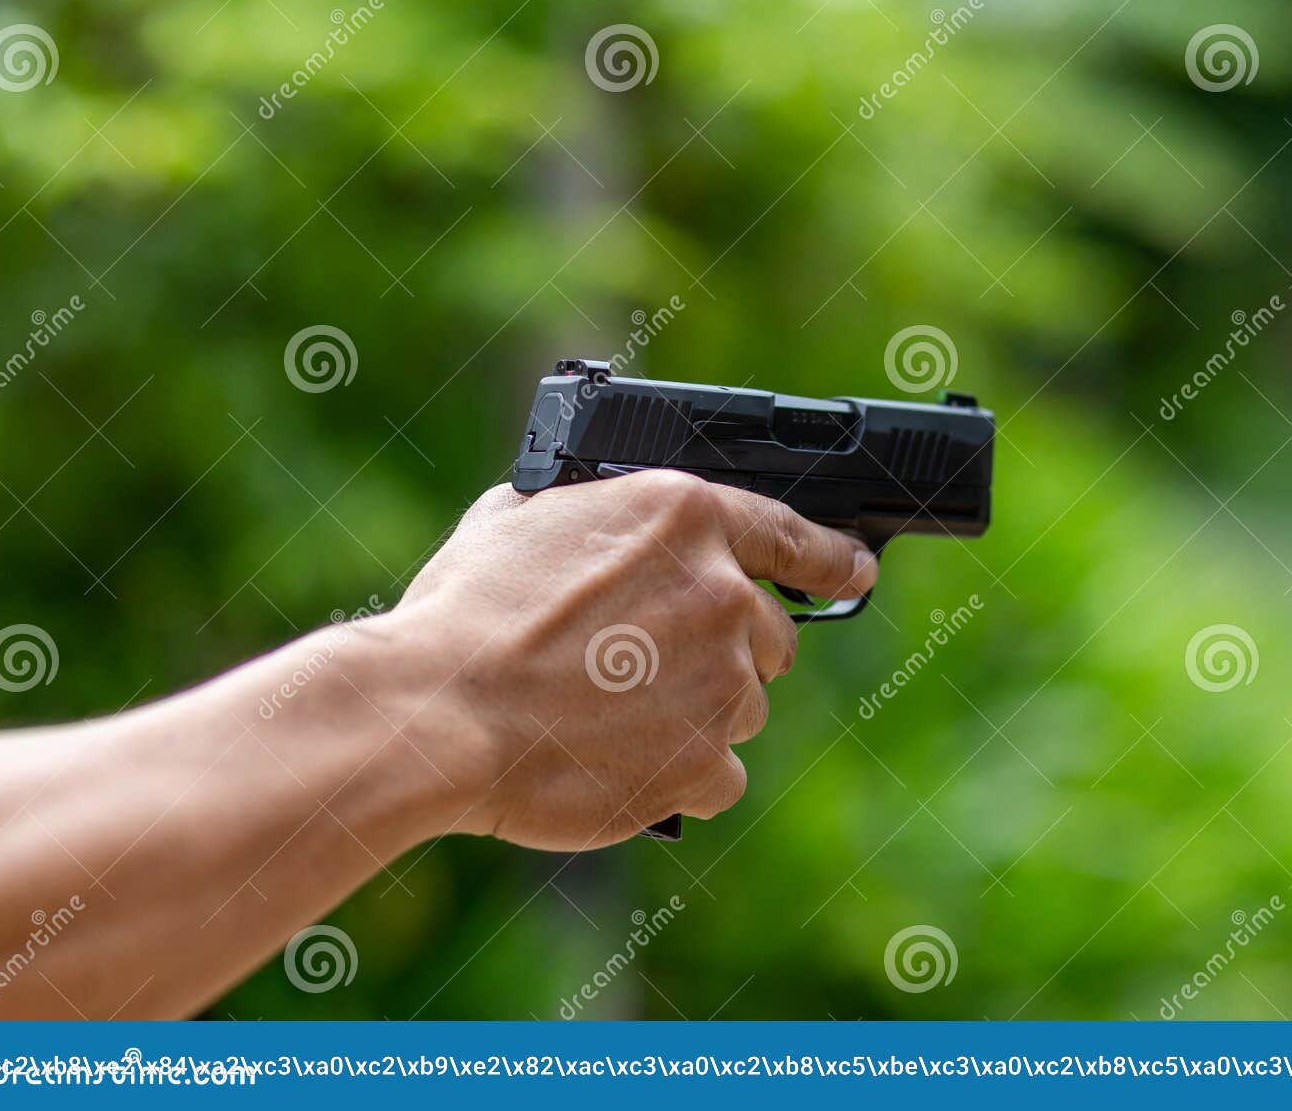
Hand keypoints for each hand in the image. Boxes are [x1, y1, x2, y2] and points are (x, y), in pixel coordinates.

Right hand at [391, 472, 877, 851]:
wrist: (437, 712)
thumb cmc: (465, 613)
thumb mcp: (526, 517)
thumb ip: (601, 518)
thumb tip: (611, 530)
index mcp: (685, 517)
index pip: (793, 535)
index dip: (831, 558)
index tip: (854, 570)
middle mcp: (722, 595)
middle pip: (772, 635)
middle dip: (728, 652)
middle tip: (654, 666)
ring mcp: (723, 682)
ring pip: (744, 707)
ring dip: (698, 714)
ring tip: (613, 716)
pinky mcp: (706, 762)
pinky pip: (720, 774)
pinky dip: (681, 775)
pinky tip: (621, 762)